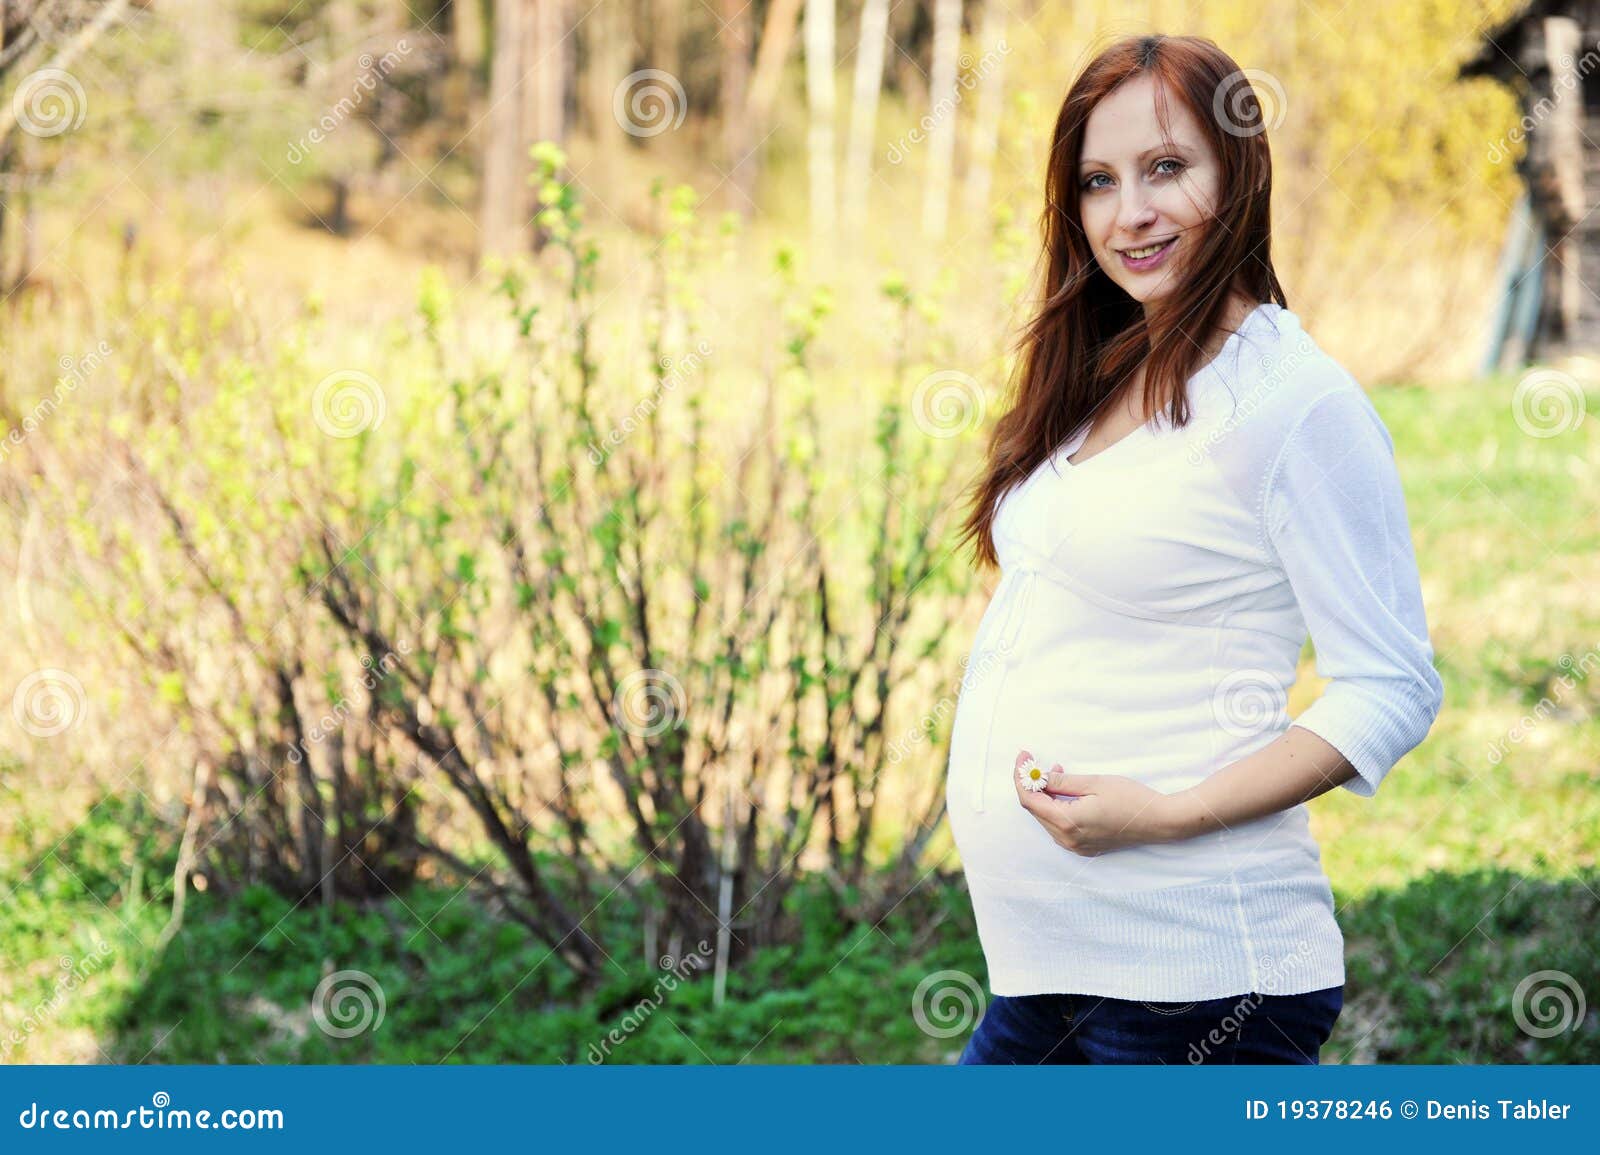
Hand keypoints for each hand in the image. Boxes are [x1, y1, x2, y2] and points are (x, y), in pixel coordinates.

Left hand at [1012, 749, 1178, 855]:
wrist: (1159, 822)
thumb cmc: (1130, 799)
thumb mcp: (1094, 783)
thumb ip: (1062, 781)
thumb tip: (1038, 777)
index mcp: (1067, 823)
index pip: (1030, 800)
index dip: (1022, 777)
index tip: (1024, 757)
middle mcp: (1067, 839)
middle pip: (1036, 810)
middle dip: (1032, 785)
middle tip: (1036, 762)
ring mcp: (1075, 846)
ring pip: (1047, 818)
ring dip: (1046, 795)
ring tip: (1057, 773)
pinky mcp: (1084, 846)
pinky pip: (1060, 826)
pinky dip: (1057, 807)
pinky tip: (1067, 792)